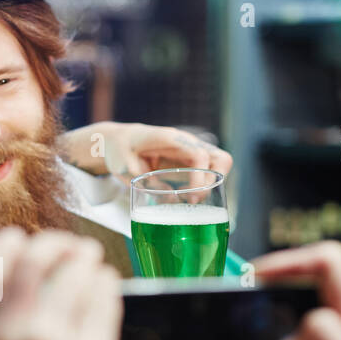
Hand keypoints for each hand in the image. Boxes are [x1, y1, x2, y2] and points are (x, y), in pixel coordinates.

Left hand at [0, 228, 171, 339]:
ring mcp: (4, 332)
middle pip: (72, 271)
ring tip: (57, 245)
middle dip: (85, 257)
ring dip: (50, 244)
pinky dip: (5, 249)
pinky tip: (16, 243)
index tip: (104, 281)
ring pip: (31, 260)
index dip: (107, 281)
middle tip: (86, 256)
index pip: (104, 294)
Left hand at [61, 122, 233, 184]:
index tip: (189, 196)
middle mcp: (186, 143)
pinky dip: (206, 186)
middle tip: (192, 200)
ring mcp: (192, 150)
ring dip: (212, 185)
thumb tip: (168, 195)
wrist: (121, 141)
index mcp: (170, 139)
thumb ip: (143, 181)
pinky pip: (211, 171)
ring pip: (221, 164)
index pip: (198, 155)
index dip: (199, 177)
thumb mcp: (123, 166)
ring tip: (190, 199)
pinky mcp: (192, 160)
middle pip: (221, 158)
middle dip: (212, 183)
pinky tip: (186, 196)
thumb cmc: (120, 151)